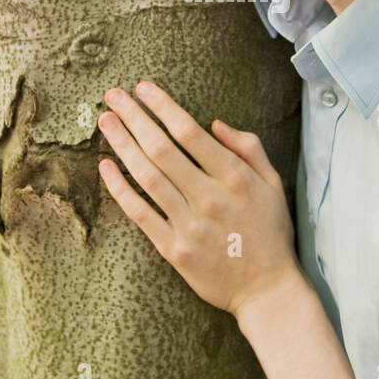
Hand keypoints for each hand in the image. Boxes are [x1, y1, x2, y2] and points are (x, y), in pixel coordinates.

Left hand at [96, 80, 300, 317]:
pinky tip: (106, 167)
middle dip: (134, 117)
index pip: (189, 132)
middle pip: (162, 149)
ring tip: (105, 121)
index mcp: (234, 177)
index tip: (143, 88)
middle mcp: (209, 198)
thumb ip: (248, 148)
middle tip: (113, 96)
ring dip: (122, 145)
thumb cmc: (271, 232)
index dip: (163, 106)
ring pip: (147, 177)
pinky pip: (140, 214)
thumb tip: (214, 123)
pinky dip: (120, 190)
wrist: (267, 289)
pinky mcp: (173, 250)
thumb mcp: (273, 183)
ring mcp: (189, 225)